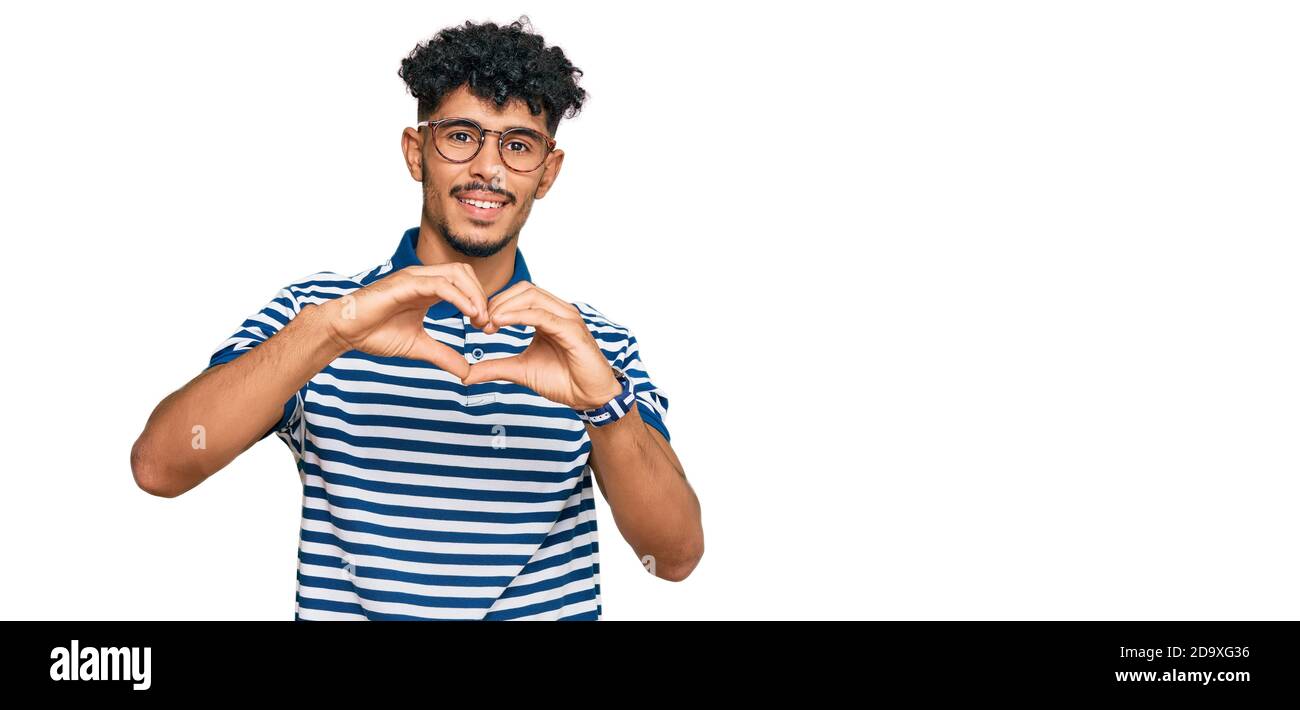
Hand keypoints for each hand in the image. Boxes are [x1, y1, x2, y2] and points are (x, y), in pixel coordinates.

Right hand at [323, 263, 491, 379]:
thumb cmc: (375, 333)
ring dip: (474, 295)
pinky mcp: (405, 284)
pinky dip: (459, 297)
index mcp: (428, 290)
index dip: (480, 302)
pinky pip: (439, 284)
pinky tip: (469, 313)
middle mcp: (423, 279)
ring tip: (480, 319)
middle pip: (465, 273)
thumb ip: (443, 355)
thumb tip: (466, 371)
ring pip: (456, 274)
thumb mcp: (418, 347)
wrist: (345, 331)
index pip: (464, 284)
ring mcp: (414, 278)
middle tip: (487, 323)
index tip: (486, 327)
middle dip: (481, 296)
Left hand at [463, 281, 621, 409]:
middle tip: (480, 324)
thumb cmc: (563, 380)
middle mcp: (558, 311)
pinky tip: (500, 323)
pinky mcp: (572, 330)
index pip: (518, 295)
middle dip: (497, 302)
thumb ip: (495, 367)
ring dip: (505, 307)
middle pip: (523, 289)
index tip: (478, 325)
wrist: (589, 397)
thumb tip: (466, 374)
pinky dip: (518, 316)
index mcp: (548, 315)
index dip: (495, 304)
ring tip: (489, 325)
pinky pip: (541, 314)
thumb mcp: (520, 371)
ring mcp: (567, 318)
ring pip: (531, 296)